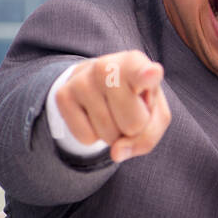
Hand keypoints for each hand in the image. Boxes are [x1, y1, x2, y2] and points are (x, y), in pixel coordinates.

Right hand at [54, 50, 170, 162]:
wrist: (99, 81)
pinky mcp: (62, 96)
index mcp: (136, 64)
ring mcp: (82, 80)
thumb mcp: (154, 114)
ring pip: (109, 135)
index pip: (142, 72)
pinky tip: (94, 114)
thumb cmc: (136, 99)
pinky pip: (86, 138)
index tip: (153, 73)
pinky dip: (94, 136)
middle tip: (128, 110)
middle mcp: (107, 67)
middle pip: (133, 124)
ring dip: (114, 134)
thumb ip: (148, 135)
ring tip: (112, 110)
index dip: (147, 76)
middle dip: (134, 128)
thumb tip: (115, 153)